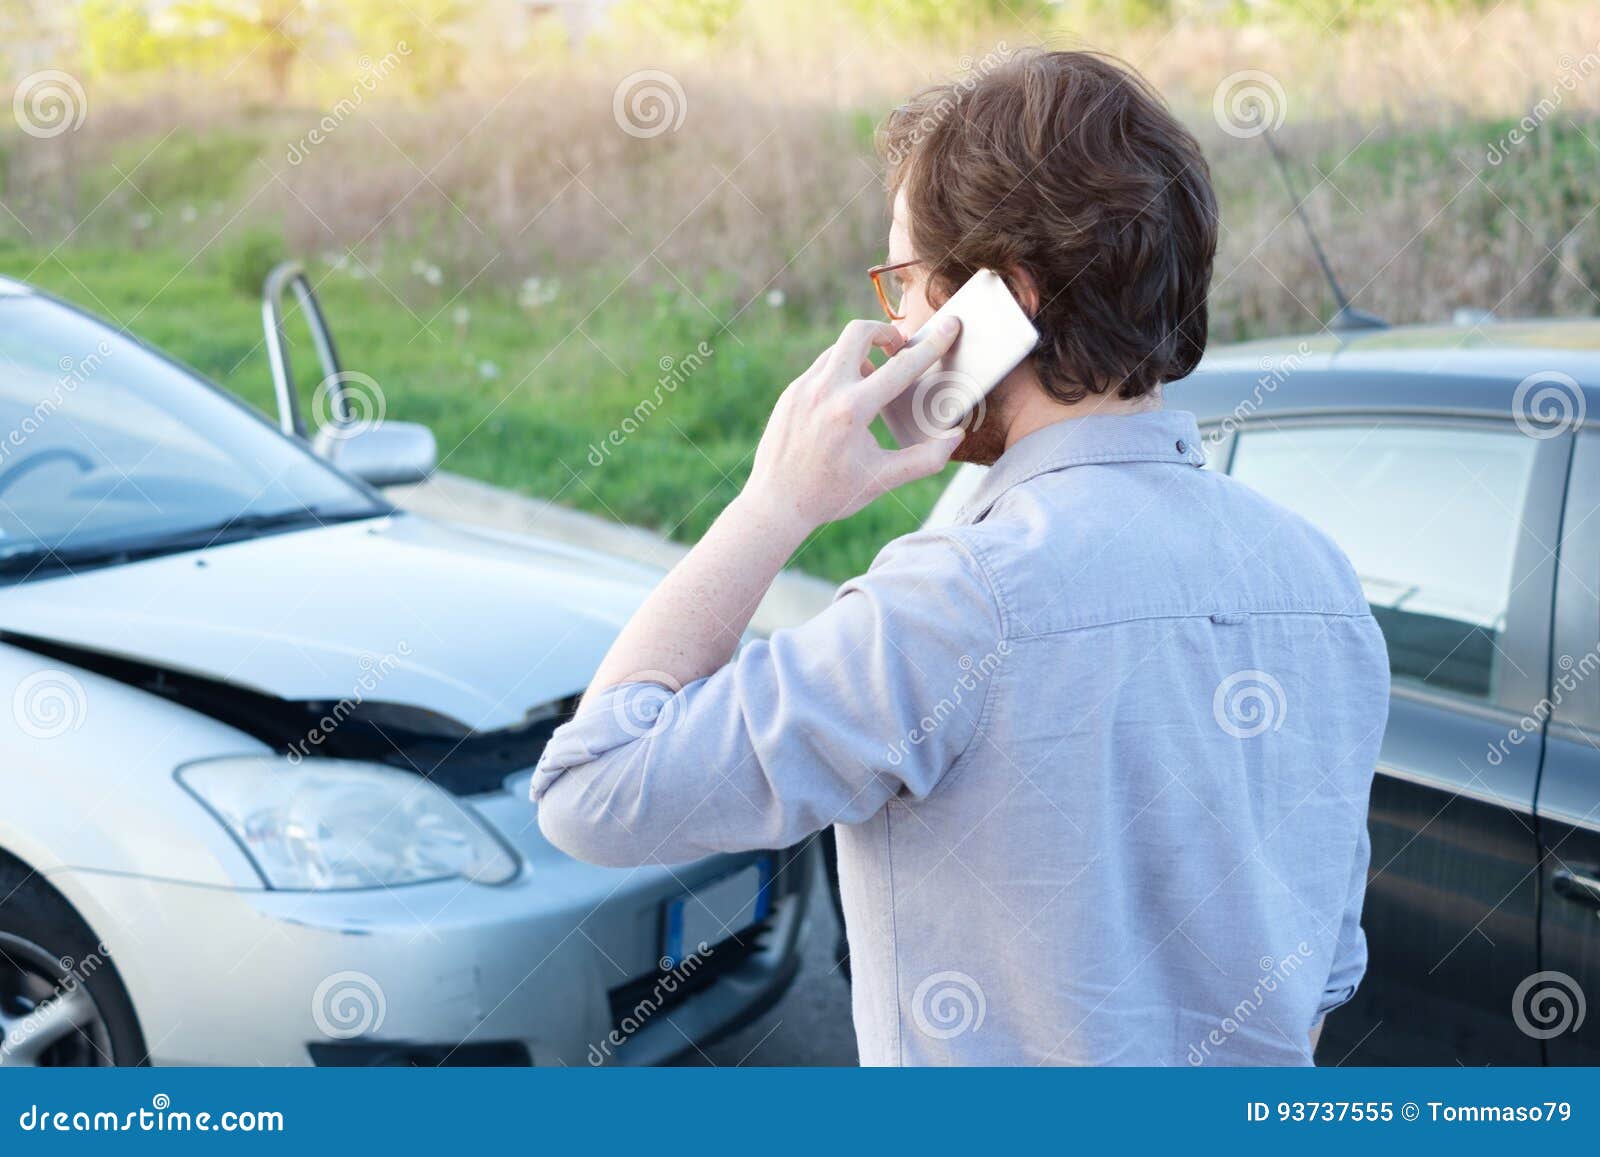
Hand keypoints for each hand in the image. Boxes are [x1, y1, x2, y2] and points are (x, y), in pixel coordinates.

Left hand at [742, 316, 963, 533]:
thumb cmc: (831, 494)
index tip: (948, 326)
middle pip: (858, 332)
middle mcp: (824, 391)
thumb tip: (956, 438)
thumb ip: (925, 459)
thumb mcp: (882, 479)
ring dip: (862, 356)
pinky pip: (820, 369)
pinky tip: (847, 401)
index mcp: (851, 410)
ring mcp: (802, 389)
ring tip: (874, 383)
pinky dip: (840, 373)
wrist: (776, 504)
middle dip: (885, 332)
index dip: (931, 345)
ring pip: (837, 350)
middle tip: (899, 348)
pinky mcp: (790, 394)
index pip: (901, 367)